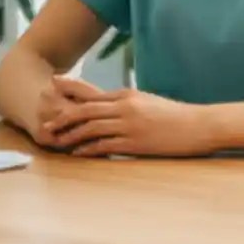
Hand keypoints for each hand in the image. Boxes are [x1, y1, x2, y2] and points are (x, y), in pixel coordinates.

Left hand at [42, 77, 215, 157]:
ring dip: (71, 134)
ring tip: (56, 140)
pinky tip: (78, 153)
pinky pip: (105, 145)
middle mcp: (124, 107)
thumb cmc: (173, 115)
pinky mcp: (134, 143)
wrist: (197, 125)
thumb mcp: (148, 101)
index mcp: (127, 94)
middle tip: (46, 122)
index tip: (52, 91)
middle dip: (63, 115)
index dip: (70, 93)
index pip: (92, 93)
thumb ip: (127, 102)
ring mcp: (129, 125)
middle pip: (85, 109)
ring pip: (91, 127)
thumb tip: (111, 105)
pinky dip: (88, 149)